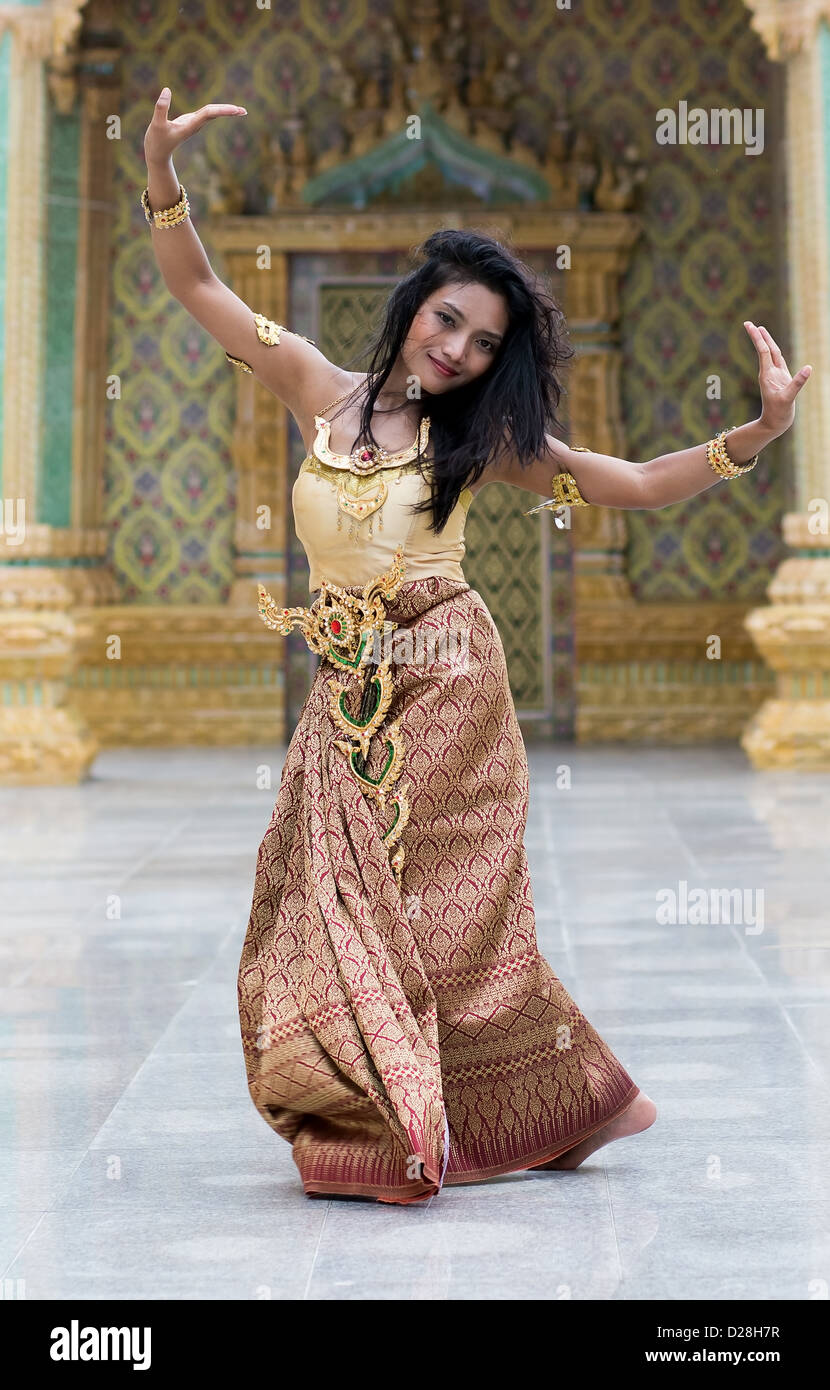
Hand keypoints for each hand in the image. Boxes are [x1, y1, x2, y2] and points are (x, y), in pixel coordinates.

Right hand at [144, 86, 246, 164]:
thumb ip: (161, 108)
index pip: (208, 114)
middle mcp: (194, 124)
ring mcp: (193, 124)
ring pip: (211, 114)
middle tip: (244, 111)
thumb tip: (167, 90)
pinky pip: (206, 114)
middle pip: (213, 114)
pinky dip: (215, 110)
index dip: (221, 110)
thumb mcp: (156, 125)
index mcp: (189, 125)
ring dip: (225, 111)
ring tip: (239, 110)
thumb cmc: (156, 142)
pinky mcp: (189, 122)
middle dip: (228, 112)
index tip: (235, 110)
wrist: (157, 155)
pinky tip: (223, 110)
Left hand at [744, 321, 810, 436]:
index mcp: (767, 374)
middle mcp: (769, 373)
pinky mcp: (780, 379)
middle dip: (758, 336)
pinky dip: (775, 352)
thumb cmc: (779, 413)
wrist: (774, 424)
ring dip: (766, 342)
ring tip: (760, 330)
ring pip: (771, 354)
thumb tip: (808, 368)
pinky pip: (778, 362)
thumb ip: (797, 383)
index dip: (757, 337)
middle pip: (765, 349)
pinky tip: (774, 348)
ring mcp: (775, 375)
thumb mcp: (788, 398)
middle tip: (749, 323)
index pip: (762, 351)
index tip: (749, 325)